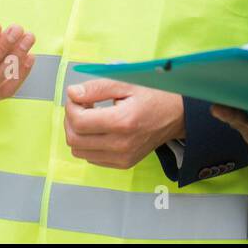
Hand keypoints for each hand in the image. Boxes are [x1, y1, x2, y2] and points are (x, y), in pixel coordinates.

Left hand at [65, 78, 185, 169]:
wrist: (177, 115)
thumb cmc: (155, 95)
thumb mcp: (127, 82)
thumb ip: (97, 88)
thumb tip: (72, 94)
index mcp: (123, 122)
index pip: (78, 121)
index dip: (71, 107)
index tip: (78, 96)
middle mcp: (121, 145)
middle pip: (74, 139)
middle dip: (70, 120)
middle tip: (82, 105)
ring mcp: (122, 158)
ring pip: (79, 151)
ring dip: (77, 132)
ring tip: (91, 117)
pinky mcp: (122, 164)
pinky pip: (91, 158)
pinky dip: (88, 143)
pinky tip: (100, 129)